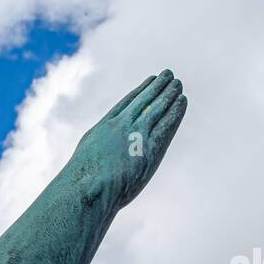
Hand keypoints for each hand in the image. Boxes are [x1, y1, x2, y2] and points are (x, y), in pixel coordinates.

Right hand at [69, 69, 186, 209]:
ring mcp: (135, 135)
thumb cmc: (81, 185)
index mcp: (103, 128)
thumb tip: (97, 170)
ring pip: (156, 108)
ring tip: (178, 83)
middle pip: (143, 101)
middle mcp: (120, 126)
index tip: (149, 81)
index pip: (125, 104)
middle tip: (168, 75)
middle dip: (157, 87)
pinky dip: (175, 112)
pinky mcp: (149, 147)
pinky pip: (166, 124)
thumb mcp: (84, 165)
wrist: (88, 188)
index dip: (140, 91)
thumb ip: (96, 159)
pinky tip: (182, 101)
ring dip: (169, 93)